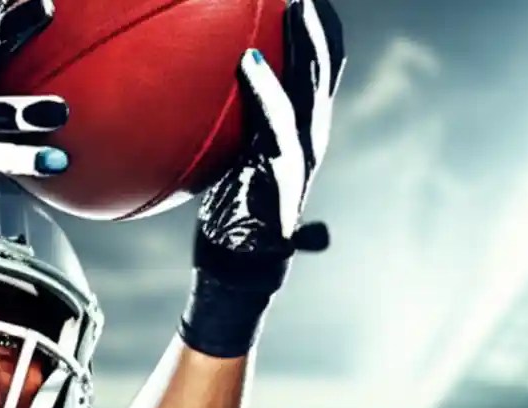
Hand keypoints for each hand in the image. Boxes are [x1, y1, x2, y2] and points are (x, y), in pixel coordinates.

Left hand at [179, 0, 345, 357]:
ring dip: (306, 46)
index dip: (320, 31)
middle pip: (324, 69)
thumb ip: (230, 123)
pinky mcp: (282, 174)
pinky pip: (275, 124)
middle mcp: (308, 135)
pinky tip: (248, 61)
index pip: (319, 69)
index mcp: (299, 128)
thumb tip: (203, 90)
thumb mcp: (226, 157)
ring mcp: (301, 154)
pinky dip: (265, 91)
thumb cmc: (226, 208)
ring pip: (311, 89)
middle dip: (320, 27)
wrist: (238, 261)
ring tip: (296, 7)